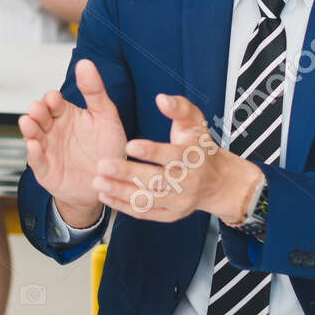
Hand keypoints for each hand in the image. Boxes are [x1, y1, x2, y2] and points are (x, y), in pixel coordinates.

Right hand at [18, 59, 126, 227]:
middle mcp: (53, 130)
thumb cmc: (107, 149)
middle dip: (37, 111)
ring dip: (29, 129)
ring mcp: (47, 149)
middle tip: (38, 109)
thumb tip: (85, 63)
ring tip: (28, 122)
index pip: (53, 102)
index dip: (52, 99)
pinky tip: (34, 147)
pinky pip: (36, 161)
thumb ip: (95, 91)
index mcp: (66, 115)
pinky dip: (33, 154)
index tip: (55, 98)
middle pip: (39, 116)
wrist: (108, 182)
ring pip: (32, 135)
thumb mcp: (106, 116)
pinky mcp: (45, 170)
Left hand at [91, 93, 258, 224]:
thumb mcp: (195, 122)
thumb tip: (162, 99)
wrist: (217, 182)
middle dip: (128, 173)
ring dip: (121, 192)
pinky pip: (146, 213)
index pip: (172, 156)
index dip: (151, 151)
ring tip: (98, 182)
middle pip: (156, 180)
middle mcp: (189, 182)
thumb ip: (179, 108)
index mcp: (193, 157)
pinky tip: (105, 196)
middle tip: (102, 165)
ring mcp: (180, 201)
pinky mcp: (171, 215)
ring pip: (148, 199)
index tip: (129, 146)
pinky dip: (124, 207)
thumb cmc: (199, 146)